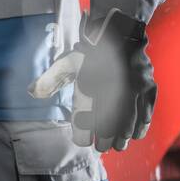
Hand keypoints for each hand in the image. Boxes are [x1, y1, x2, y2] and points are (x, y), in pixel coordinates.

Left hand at [28, 9, 156, 151]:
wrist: (118, 30)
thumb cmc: (89, 51)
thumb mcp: (67, 63)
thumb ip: (50, 79)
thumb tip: (30, 92)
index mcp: (97, 80)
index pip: (93, 113)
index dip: (90, 130)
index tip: (85, 142)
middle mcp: (118, 84)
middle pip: (114, 119)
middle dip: (109, 137)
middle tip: (104, 149)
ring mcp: (136, 85)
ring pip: (132, 117)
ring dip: (125, 135)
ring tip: (119, 146)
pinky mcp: (149, 85)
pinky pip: (147, 109)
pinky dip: (142, 124)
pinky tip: (137, 135)